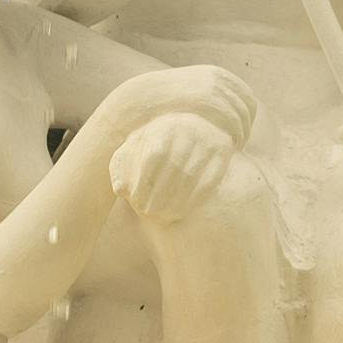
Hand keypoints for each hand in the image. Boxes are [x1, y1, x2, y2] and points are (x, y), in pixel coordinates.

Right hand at [92, 59, 253, 153]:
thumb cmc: (163, 103)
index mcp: (218, 74)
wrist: (142, 100)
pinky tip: (227, 150)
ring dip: (241, 135)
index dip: (248, 118)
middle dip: (246, 127)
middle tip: (238, 145)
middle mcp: (219, 78)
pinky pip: (233, 122)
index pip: (247, 97)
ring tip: (232, 150)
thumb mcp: (188, 93)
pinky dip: (235, 138)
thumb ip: (206, 98)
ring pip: (242, 117)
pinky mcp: (209, 102)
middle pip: (248, 108)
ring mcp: (215, 88)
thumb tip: (226, 109)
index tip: (241, 133)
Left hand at [108, 108, 239, 226]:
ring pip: (192, 176)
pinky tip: (181, 212)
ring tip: (164, 217)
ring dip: (177, 202)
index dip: (144, 183)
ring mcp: (207, 139)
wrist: (190, 128)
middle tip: (149, 214)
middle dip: (159, 196)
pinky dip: (194, 200)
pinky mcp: (222, 151)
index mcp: (163, 125)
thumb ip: (121, 168)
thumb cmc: (152, 145)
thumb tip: (120, 190)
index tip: (136, 203)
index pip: (153, 156)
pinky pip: (209, 180)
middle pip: (174, 168)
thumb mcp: (132, 150)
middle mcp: (188, 128)